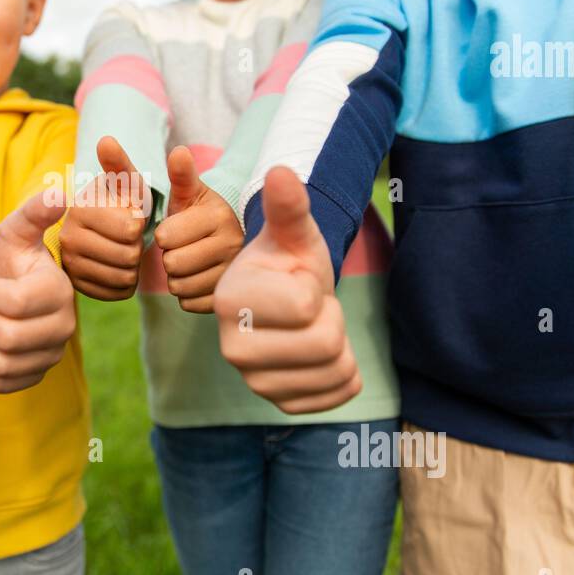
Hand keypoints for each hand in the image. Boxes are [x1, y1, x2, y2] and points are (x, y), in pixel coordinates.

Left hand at [0, 188, 74, 392]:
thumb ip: (33, 213)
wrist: (8, 287)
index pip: (14, 305)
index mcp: (59, 291)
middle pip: (7, 337)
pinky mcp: (34, 375)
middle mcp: (63, 327)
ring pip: (2, 362)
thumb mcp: (14, 231)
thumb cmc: (8, 257)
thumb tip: (56, 194)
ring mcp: (50, 354)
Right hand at [59, 135, 149, 300]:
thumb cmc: (122, 202)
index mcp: (80, 209)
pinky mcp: (80, 287)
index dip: (141, 224)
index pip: (130, 228)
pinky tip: (122, 268)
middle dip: (138, 246)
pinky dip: (128, 283)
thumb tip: (106, 140)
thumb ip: (118, 163)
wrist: (106, 231)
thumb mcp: (125, 182)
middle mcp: (68, 238)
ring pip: (125, 276)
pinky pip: (119, 293)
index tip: (134, 216)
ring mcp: (71, 265)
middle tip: (131, 237)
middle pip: (128, 255)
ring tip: (127, 251)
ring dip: (135, 266)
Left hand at [154, 146, 242, 313]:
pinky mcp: (230, 298)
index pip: (166, 236)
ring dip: (176, 277)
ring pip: (180, 287)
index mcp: (219, 215)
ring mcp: (234, 275)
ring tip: (190, 263)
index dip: (164, 234)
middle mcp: (233, 244)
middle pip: (173, 264)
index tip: (177, 229)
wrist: (227, 243)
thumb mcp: (189, 194)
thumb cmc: (198, 216)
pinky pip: (190, 304)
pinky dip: (188, 295)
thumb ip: (180, 175)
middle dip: (169, 256)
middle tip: (184, 247)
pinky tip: (198, 279)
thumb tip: (178, 151)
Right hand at [214, 165, 360, 413]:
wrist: (287, 300)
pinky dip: (344, 374)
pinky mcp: (280, 403)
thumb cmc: (289, 262)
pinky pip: (337, 396)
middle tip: (312, 307)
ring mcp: (255, 381)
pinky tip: (322, 355)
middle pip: (324, 343)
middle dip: (332, 318)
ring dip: (342, 346)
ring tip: (316, 327)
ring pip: (334, 371)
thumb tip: (281, 171)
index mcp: (230, 301)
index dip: (317, 289)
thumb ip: (289, 206)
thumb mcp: (294, 233)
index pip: (306, 306)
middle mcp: (232, 349)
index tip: (297, 282)